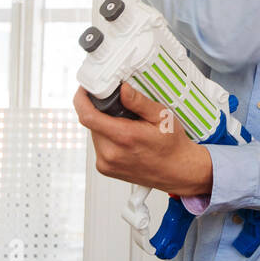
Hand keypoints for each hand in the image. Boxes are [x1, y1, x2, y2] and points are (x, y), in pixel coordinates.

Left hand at [73, 82, 212, 195]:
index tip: (85, 90)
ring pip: (94, 134)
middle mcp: (111, 154)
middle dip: (101, 112)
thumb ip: (139, 102)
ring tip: (126, 126)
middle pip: (91, 123)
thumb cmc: (172, 146)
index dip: (81, 99)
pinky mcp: (105, 169)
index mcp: (124, 138)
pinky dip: (107, 137)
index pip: (88, 116)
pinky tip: (124, 138)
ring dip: (104, 125)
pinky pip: (98, 145)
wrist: (178, 170)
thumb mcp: (161, 116)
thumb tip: (123, 90)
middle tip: (119, 109)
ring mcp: (106, 164)